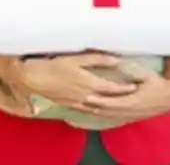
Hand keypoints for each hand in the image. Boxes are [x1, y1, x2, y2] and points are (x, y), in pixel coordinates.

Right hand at [13, 53, 137, 112]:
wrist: (33, 78)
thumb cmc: (53, 66)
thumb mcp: (75, 59)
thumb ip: (96, 59)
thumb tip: (115, 59)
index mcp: (90, 83)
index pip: (113, 88)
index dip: (125, 88)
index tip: (136, 87)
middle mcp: (87, 95)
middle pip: (109, 100)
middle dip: (120, 99)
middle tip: (131, 97)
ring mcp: (78, 102)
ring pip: (99, 107)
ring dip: (109, 106)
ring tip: (117, 104)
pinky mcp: (69, 104)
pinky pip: (86, 110)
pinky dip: (95, 110)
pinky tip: (96, 109)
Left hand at [86, 69, 169, 122]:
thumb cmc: (158, 84)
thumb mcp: (147, 75)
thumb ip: (133, 72)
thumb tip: (119, 64)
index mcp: (133, 100)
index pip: (113, 102)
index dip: (100, 101)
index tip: (87, 97)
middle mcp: (130, 110)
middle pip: (108, 110)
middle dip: (93, 106)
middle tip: (79, 101)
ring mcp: (130, 114)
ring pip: (110, 115)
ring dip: (96, 112)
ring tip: (81, 106)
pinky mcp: (131, 115)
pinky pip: (114, 117)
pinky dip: (103, 115)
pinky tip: (94, 112)